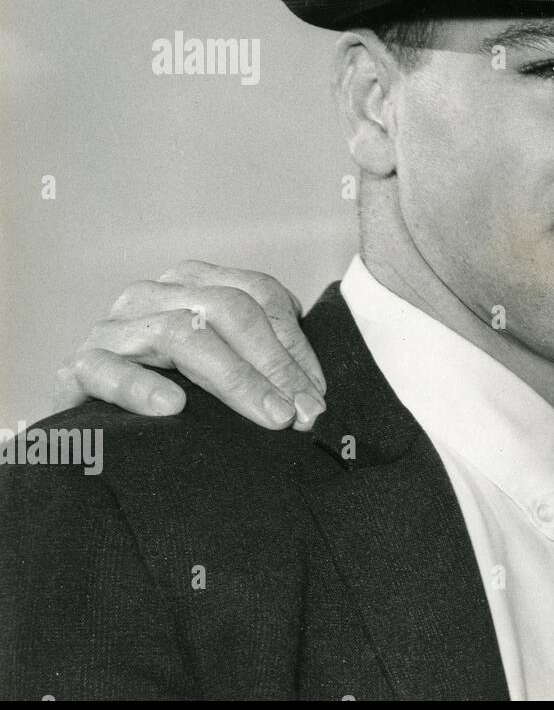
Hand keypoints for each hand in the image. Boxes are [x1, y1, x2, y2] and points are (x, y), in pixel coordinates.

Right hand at [54, 260, 325, 430]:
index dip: (296, 344)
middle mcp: (153, 294)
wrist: (98, 427)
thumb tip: (314, 390)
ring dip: (235, 379)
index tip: (318, 392)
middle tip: (302, 412)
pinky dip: (141, 387)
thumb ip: (263, 358)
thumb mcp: (224, 365)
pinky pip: (107, 370)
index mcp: (194, 282)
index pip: (260, 294)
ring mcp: (113, 327)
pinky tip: (173, 407)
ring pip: (181, 333)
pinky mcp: (78, 366)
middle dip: (274, 364)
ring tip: (268, 415)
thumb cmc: (174, 391)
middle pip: (228, 309)